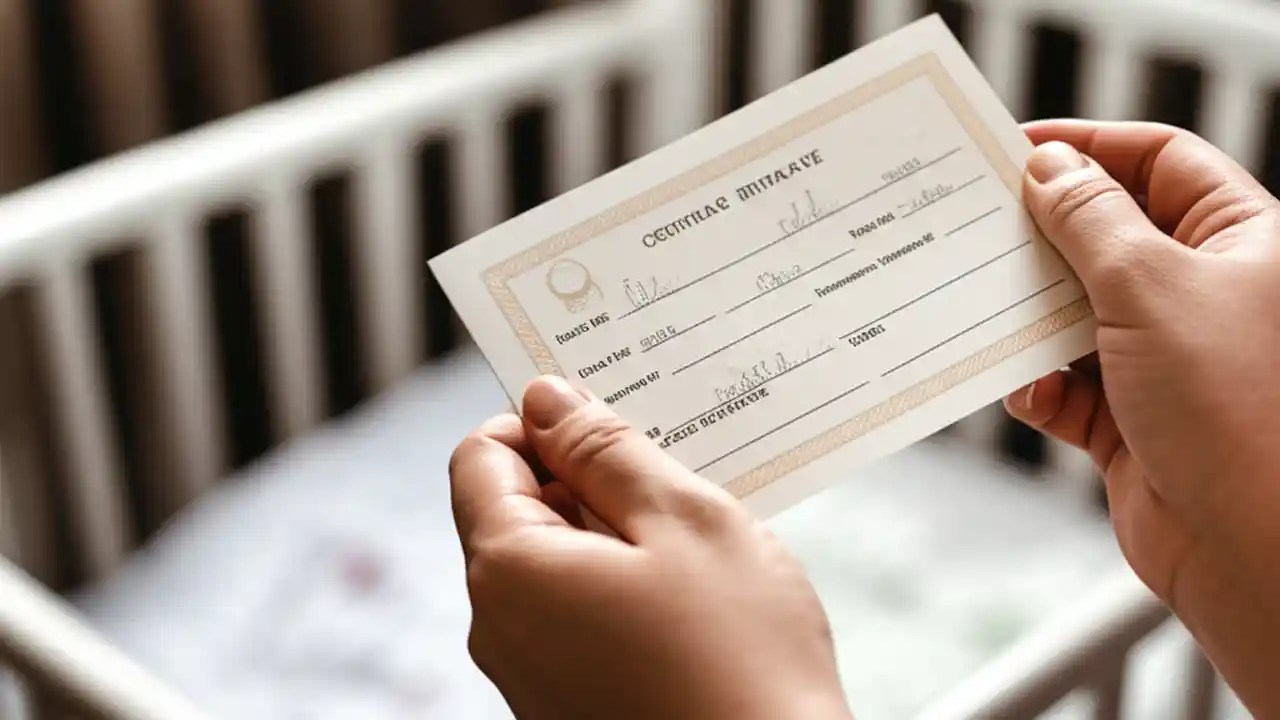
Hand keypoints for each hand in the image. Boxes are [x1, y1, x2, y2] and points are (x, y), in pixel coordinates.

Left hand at [450, 377, 851, 719]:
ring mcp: (531, 677)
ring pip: (553, 565)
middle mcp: (499, 628)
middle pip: (516, 511)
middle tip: (674, 474)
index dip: (540, 422)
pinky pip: (575, 618)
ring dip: (613, 533)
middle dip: (586, 478)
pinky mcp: (566, 708)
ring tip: (694, 542)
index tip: (611, 417)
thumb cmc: (742, 660)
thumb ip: (605, 450)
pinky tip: (690, 598)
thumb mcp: (683, 522)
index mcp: (509, 570)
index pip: (480, 456)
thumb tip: (544, 398)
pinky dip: (620, 587)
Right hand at [1005, 120, 1279, 714]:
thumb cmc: (1238, 409)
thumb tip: (1049, 167)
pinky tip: (1027, 392)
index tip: (1017, 146)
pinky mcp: (1131, 419)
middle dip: (1045, 234)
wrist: (1252, 550)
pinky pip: (1065, 385)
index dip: (1090, 145)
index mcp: (1242, 241)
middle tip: (979, 224)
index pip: (1160, 162)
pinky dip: (1038, 386)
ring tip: (985, 308)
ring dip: (1031, 316)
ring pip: (1077, 312)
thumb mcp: (1152, 286)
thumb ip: (1090, 220)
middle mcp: (1206, 293)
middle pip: (1109, 235)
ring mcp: (1166, 358)